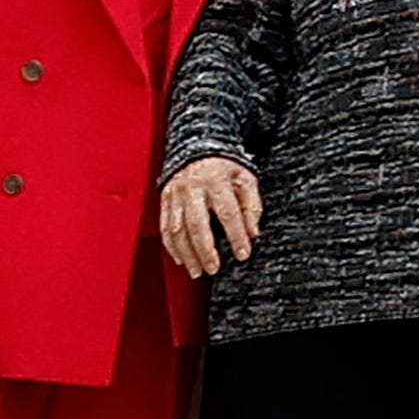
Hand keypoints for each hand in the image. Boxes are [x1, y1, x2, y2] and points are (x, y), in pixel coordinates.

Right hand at [160, 157, 261, 278]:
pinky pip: (165, 227)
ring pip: (177, 229)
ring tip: (197, 271)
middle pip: (197, 225)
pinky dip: (171, 247)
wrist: (196, 147)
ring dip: (187, 254)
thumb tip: (253, 233)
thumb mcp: (245, 179)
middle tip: (214, 268)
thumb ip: (252, 205)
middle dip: (205, 250)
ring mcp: (176, 194)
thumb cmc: (224, 167)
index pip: (228, 213)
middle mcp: (193, 188)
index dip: (236, 235)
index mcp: (217, 181)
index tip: (243, 254)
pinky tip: (181, 259)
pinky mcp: (165, 200)